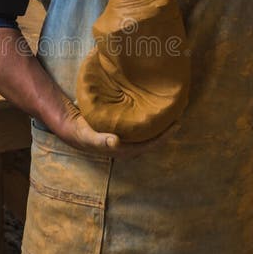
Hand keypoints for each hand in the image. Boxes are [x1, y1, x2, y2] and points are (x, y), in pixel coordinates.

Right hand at [55, 97, 177, 158]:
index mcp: (126, 150)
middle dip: (167, 126)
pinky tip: (155, 104)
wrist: (72, 127)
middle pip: (154, 136)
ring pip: (149, 129)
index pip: (151, 144)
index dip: (165, 135)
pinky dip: (150, 115)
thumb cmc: (83, 134)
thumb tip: (115, 142)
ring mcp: (128, 136)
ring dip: (161, 120)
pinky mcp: (125, 127)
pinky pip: (142, 122)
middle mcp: (130, 144)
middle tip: (180, 111)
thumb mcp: (90, 137)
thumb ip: (102, 140)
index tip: (177, 123)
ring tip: (172, 107)